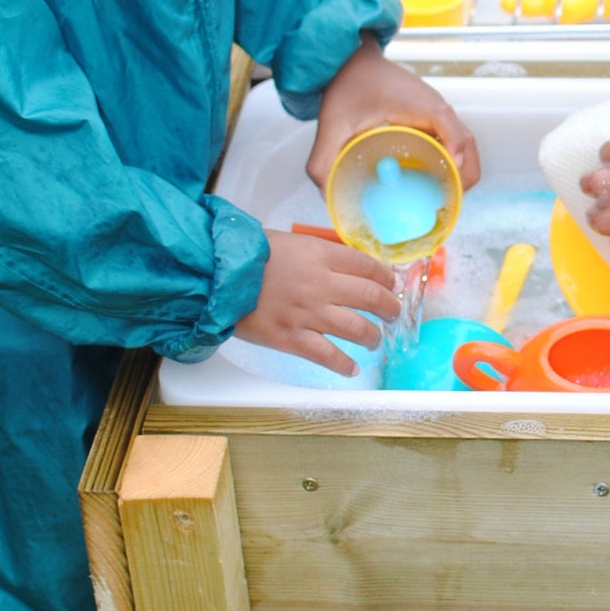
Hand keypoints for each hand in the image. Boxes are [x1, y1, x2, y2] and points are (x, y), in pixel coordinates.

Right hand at [235, 230, 399, 377]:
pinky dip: (344, 364)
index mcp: (321, 256)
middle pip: (372, 297)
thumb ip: (318, 254)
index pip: (368, 266)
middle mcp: (321, 285)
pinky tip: (352, 368)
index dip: (386, 277)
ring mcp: (308, 313)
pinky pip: (328, 356)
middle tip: (393, 313)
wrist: (216, 275)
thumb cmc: (248, 255)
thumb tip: (343, 264)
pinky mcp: (291, 338)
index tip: (391, 284)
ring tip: (374, 340)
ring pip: (358, 329)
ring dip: (373, 337)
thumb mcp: (290, 242)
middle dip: (390, 307)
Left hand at [307, 41, 481, 192]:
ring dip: (459, 170)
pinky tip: (429, 177)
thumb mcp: (332, 125)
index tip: (445, 183)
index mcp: (420, 106)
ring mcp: (437, 111)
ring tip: (438, 194)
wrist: (354, 59)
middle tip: (441, 201)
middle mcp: (436, 108)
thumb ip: (322, 161)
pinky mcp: (432, 115)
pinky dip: (450, 160)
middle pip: (468, 145)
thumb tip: (327, 196)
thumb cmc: (348, 84)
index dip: (456, 162)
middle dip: (461, 178)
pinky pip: (453, 140)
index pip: (454, 133)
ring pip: (465, 144)